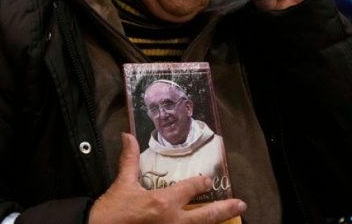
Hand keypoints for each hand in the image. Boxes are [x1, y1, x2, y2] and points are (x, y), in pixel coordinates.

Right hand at [88, 133, 245, 223]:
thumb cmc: (110, 213)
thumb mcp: (122, 185)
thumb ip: (130, 161)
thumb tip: (128, 136)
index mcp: (163, 203)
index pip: (190, 190)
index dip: (200, 184)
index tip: (207, 180)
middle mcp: (173, 222)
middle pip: (205, 217)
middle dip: (225, 209)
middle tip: (241, 205)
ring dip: (212, 223)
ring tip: (227, 219)